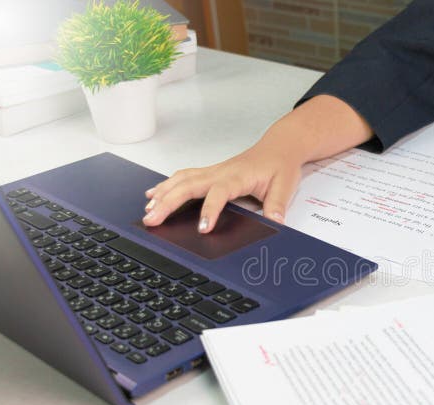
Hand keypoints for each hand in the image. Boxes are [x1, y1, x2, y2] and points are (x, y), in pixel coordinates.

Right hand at [141, 94, 374, 232]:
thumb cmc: (280, 165)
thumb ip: (277, 205)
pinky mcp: (210, 173)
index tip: (203, 228)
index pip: (219, 193)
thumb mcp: (285, 186)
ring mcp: (213, 171)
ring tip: (148, 209)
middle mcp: (220, 172)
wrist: (280, 147)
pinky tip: (154, 194)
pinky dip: (167, 185)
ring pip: (181, 179)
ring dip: (163, 193)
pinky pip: (184, 177)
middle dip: (168, 202)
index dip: (210, 210)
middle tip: (153, 219)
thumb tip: (276, 223)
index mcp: (237, 176)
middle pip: (188, 184)